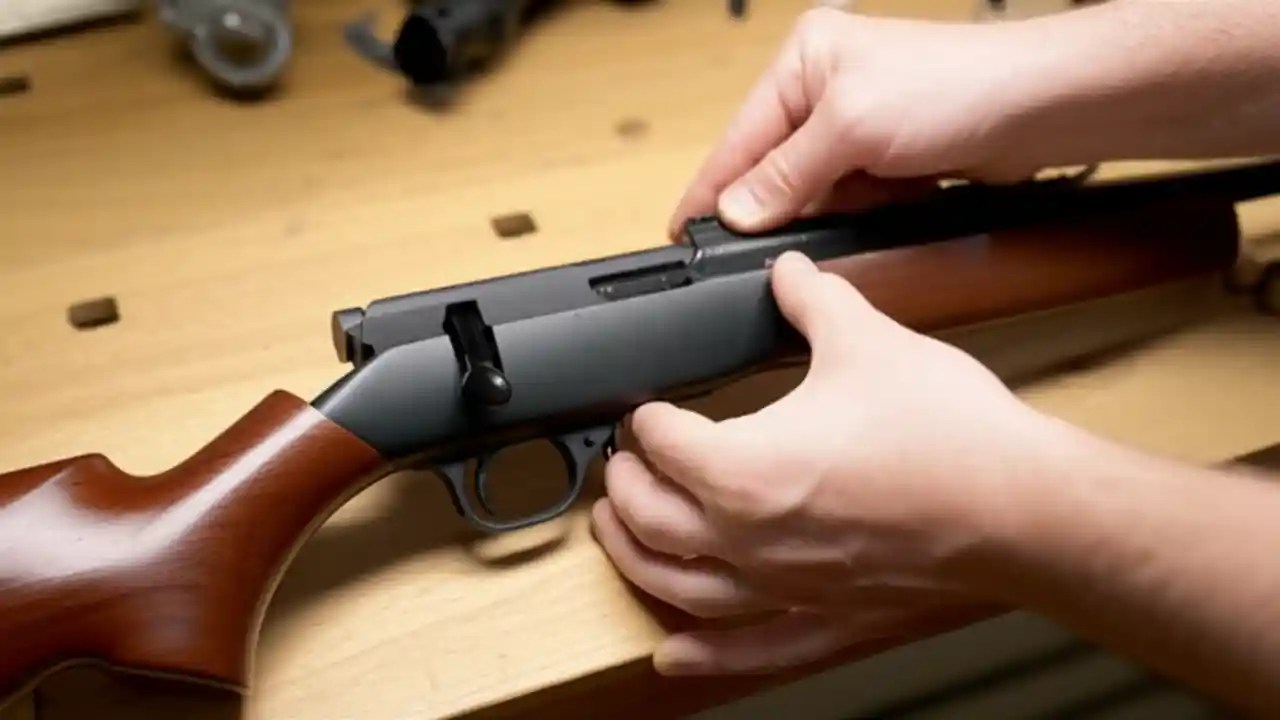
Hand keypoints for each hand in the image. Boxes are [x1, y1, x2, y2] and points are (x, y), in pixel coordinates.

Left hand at [592, 252, 1067, 674]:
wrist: (1025, 509)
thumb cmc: (950, 437)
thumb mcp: (868, 341)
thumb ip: (813, 301)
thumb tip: (789, 274)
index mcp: (744, 468)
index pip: (666, 443)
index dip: (647, 420)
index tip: (647, 410)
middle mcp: (751, 539)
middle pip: (653, 520)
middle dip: (626, 487)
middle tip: (620, 466)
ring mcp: (785, 588)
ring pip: (682, 587)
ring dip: (636, 562)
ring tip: (617, 539)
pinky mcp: (827, 619)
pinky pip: (751, 647)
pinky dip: (705, 653)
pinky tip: (674, 655)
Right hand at [668, 7, 1054, 238]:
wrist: (1039, 108)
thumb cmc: (957, 85)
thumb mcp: (851, 127)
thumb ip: (786, 173)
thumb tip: (735, 211)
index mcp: (803, 60)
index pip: (739, 136)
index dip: (712, 188)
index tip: (684, 230)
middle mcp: (825, 88)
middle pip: (772, 168)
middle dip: (781, 205)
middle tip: (762, 244)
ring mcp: (858, 125)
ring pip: (813, 192)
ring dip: (829, 211)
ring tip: (857, 207)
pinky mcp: (888, 157)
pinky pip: (852, 201)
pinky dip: (862, 214)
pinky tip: (884, 207)